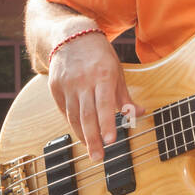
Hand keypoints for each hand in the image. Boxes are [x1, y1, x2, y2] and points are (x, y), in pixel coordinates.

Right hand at [48, 33, 144, 163]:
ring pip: (73, 116)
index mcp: (102, 75)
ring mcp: (67, 84)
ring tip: (91, 150)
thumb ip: (125, 95)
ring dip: (83, 135)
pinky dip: (72, 124)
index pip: (104, 104)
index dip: (107, 124)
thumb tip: (139, 113)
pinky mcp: (55, 87)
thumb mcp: (116, 71)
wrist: (71, 36)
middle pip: (87, 115)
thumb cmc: (99, 56)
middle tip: (98, 157)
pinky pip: (64, 111)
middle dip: (93, 139)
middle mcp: (83, 81)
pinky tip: (81, 134)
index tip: (111, 141)